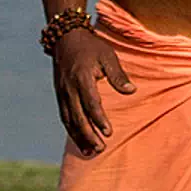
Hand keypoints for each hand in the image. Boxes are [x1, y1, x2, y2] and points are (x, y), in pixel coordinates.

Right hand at [52, 27, 134, 155]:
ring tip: (90, 152)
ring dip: (79, 137)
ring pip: (69, 120)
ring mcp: (62, 93)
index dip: (99, 119)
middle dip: (89, 135)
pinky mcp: (59, 95)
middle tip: (101, 148)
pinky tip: (80, 142)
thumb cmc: (91, 46)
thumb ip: (118, 75)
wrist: (66, 38)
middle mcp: (69, 88)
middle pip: (78, 116)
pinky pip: (64, 117)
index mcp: (82, 77)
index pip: (91, 103)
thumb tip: (131, 91)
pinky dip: (72, 131)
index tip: (108, 132)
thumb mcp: (107, 55)